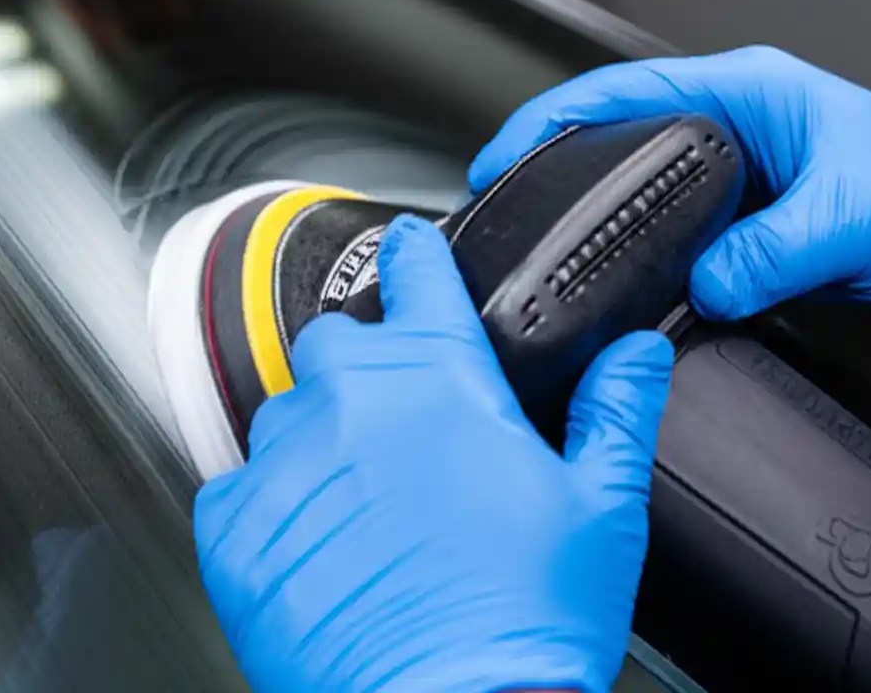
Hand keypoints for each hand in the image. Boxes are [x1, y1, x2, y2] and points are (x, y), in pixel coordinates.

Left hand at [193, 215, 672, 692]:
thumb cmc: (525, 623)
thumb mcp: (600, 508)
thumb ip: (615, 412)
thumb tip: (634, 354)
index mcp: (438, 379)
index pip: (415, 275)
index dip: (414, 254)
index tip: (407, 248)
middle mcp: (349, 404)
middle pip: (337, 343)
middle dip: (366, 365)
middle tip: (403, 426)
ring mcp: (283, 463)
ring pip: (285, 412)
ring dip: (319, 438)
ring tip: (366, 502)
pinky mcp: (236, 527)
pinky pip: (238, 484)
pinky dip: (271, 501)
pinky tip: (318, 541)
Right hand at [470, 45, 870, 320]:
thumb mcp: (852, 215)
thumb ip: (775, 250)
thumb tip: (705, 284)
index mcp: (745, 94)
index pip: (621, 91)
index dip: (549, 121)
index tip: (503, 158)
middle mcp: (729, 126)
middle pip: (610, 131)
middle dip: (548, 161)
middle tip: (499, 199)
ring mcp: (730, 174)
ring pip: (632, 184)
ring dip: (585, 207)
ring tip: (536, 238)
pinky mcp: (736, 219)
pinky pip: (663, 230)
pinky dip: (629, 251)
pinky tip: (609, 275)